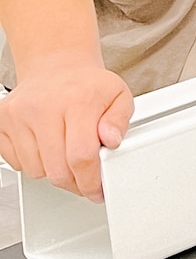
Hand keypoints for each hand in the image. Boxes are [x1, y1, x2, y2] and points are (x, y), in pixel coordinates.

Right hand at [0, 54, 132, 202]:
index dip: (90, 181)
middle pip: (56, 169)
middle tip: (85, 178)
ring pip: (36, 170)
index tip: (96, 190)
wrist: (57, 68)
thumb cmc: (88, 86)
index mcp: (77, 101)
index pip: (81, 156)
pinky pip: (17, 163)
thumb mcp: (119, 97)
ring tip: (66, 154)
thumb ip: (120, 121)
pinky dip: (34, 163)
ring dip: (54, 171)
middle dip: (74, 182)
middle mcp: (43, 107)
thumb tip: (112, 140)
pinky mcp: (1, 122)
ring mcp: (18, 115)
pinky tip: (47, 147)